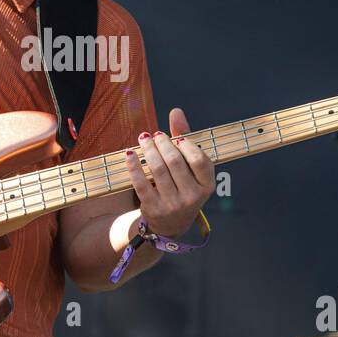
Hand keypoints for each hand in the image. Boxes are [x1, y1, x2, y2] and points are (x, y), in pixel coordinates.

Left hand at [123, 107, 214, 238]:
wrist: (169, 224)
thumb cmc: (182, 187)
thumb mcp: (189, 168)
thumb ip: (185, 139)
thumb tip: (175, 111)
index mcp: (207, 186)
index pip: (199, 160)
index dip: (187, 145)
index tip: (176, 138)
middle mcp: (192, 197)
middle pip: (175, 161)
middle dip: (163, 143)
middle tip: (155, 135)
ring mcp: (173, 205)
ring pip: (158, 170)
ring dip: (148, 149)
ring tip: (144, 139)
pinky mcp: (154, 208)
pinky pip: (141, 183)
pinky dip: (134, 165)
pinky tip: (130, 153)